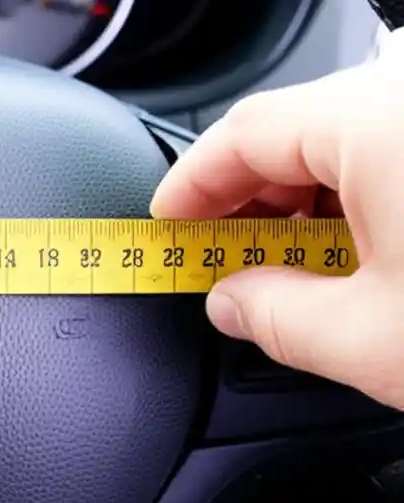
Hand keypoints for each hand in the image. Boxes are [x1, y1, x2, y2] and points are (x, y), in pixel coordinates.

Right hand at [150, 29, 403, 408]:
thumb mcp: (374, 340)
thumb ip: (273, 316)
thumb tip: (229, 303)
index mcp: (378, 121)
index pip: (242, 134)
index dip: (185, 188)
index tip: (161, 226)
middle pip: (296, 134)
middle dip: (245, 203)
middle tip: (214, 262)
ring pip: (351, 142)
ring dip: (307, 207)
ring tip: (289, 273)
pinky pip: (397, 153)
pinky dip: (365, 200)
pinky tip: (358, 258)